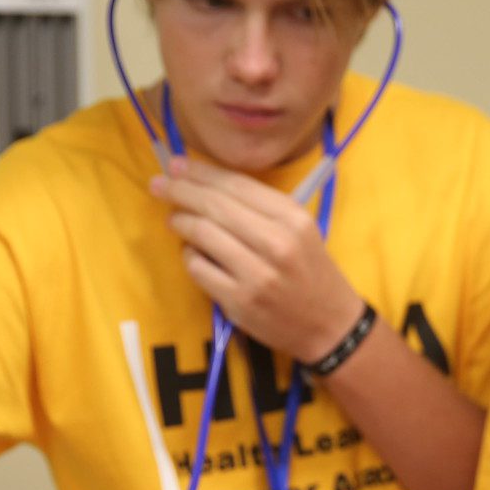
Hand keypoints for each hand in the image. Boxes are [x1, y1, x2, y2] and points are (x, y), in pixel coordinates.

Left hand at [151, 156, 363, 361]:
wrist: (330, 325)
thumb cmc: (311, 271)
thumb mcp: (300, 230)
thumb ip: (260, 207)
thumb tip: (206, 183)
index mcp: (293, 218)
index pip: (237, 185)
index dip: (201, 172)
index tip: (176, 165)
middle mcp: (277, 243)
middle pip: (215, 206)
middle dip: (180, 191)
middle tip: (158, 185)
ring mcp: (257, 274)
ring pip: (202, 235)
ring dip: (180, 222)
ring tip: (174, 218)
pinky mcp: (240, 302)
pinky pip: (199, 269)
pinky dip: (189, 256)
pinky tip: (192, 253)